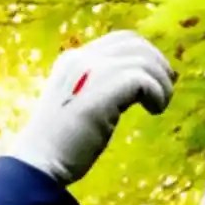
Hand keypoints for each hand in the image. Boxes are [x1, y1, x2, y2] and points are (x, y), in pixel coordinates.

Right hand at [11, 30, 175, 185]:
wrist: (39, 163)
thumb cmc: (61, 144)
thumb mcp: (78, 104)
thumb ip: (99, 88)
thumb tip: (138, 83)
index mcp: (73, 60)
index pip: (121, 40)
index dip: (147, 55)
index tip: (157, 79)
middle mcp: (81, 59)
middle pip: (136, 45)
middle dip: (159, 65)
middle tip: (165, 92)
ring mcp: (90, 73)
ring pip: (144, 61)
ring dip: (162, 83)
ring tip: (159, 106)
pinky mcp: (100, 92)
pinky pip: (144, 80)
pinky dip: (157, 94)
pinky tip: (154, 111)